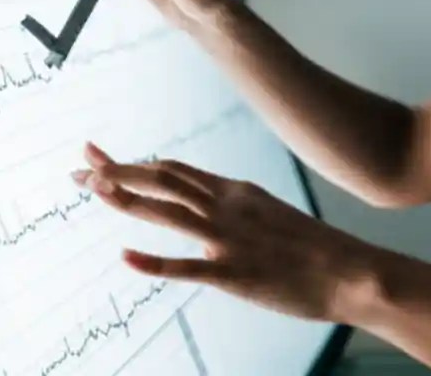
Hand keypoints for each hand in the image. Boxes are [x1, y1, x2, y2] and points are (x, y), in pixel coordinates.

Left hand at [71, 142, 379, 322]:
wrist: (352, 272)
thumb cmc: (315, 248)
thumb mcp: (270, 212)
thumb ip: (235, 207)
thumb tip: (206, 206)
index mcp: (235, 191)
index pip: (173, 169)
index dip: (133, 163)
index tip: (99, 159)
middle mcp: (226, 207)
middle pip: (161, 180)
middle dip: (116, 172)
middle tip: (78, 169)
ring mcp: (229, 238)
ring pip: (167, 212)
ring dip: (126, 199)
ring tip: (90, 190)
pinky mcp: (234, 273)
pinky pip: (186, 266)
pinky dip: (152, 261)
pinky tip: (124, 257)